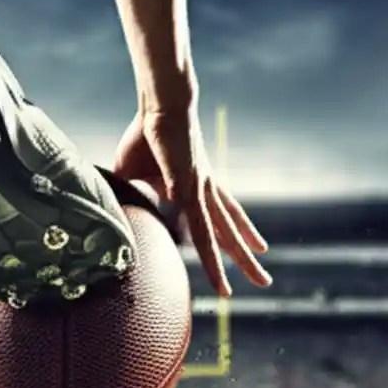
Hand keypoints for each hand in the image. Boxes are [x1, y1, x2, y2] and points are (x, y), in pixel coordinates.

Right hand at [111, 105, 271, 296]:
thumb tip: (123, 211)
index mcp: (197, 189)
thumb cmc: (147, 136)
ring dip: (237, 254)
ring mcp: (198, 185)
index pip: (219, 222)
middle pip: (230, 232)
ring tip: (259, 275)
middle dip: (246, 259)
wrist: (158, 106)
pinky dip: (187, 209)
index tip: (254, 253)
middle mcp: (205, 190)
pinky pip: (188, 202)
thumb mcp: (136, 175)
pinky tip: (186, 225)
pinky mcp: (184, 177)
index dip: (232, 240)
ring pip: (221, 229)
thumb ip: (136, 194)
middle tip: (264, 282)